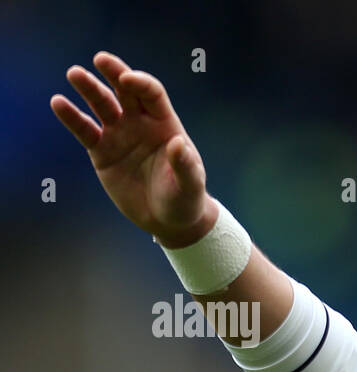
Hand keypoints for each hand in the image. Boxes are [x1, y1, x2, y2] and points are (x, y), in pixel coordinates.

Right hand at [50, 51, 216, 247]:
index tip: (127, 79)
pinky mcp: (102, 152)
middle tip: (100, 59)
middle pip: (125, 90)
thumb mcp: (190, 185)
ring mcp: (119, 135)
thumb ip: (185, 165)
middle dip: (114, 73)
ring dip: (89, 88)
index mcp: (165, 125)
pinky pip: (84, 130)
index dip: (140, 83)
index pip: (152, 94)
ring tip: (75, 74)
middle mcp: (140, 123)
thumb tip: (178, 143)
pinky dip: (71, 117)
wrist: (167, 221)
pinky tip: (58, 103)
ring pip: (102, 105)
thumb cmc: (185, 199)